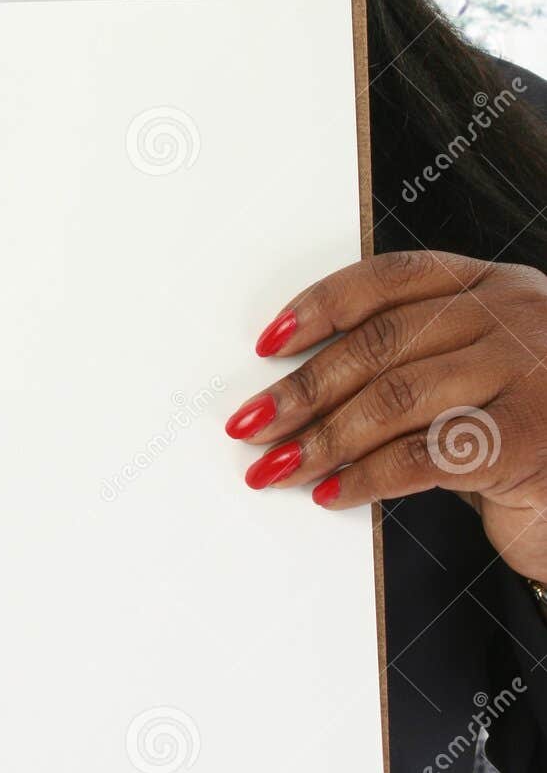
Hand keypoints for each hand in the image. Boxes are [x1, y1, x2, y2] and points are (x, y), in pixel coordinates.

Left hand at [224, 250, 546, 581]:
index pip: (389, 279)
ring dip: (323, 438)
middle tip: (252, 423)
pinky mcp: (528, 439)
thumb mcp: (477, 381)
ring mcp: (528, 374)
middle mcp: (516, 317)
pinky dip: (367, 478)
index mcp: (497, 288)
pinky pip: (423, 456)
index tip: (268, 345)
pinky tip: (334, 493)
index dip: (320, 307)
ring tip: (278, 466)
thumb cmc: (530, 440)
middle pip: (381, 343)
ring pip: (395, 398)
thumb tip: (305, 390)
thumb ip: (415, 366)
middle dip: (304, 388)